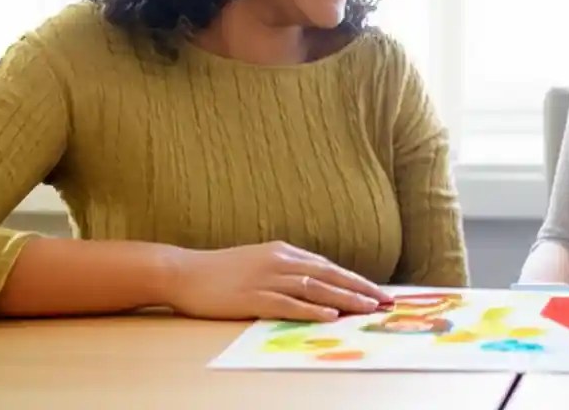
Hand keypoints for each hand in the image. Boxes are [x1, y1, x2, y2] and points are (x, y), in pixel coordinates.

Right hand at [162, 241, 392, 321]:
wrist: (183, 272)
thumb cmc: (219, 271)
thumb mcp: (258, 261)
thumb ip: (285, 268)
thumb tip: (313, 282)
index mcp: (282, 251)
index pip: (327, 266)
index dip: (354, 279)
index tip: (376, 291)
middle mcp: (279, 261)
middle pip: (329, 275)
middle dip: (360, 288)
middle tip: (385, 301)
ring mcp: (266, 278)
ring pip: (315, 288)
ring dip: (344, 299)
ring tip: (367, 309)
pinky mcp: (252, 297)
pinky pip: (288, 304)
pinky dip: (311, 310)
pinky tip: (329, 316)